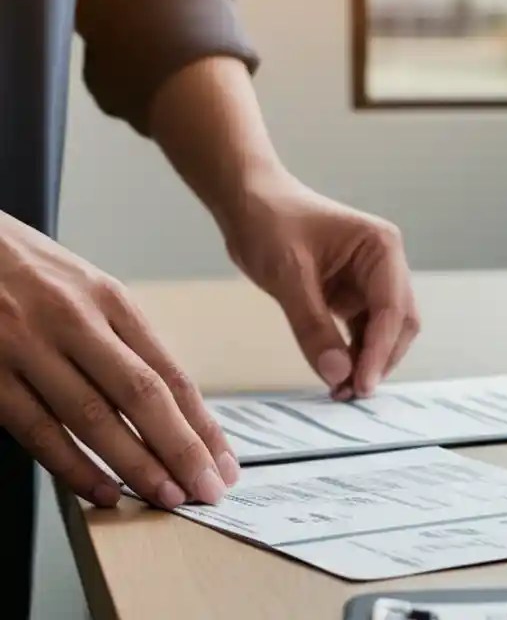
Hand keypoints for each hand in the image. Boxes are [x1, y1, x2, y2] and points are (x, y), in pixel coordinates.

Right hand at [0, 213, 236, 508]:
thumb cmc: (24, 269)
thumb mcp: (84, 286)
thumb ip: (122, 339)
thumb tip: (168, 404)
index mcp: (110, 299)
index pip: (170, 373)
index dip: (201, 423)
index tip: (223, 461)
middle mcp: (74, 320)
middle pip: (142, 396)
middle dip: (181, 449)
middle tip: (206, 488)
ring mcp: (27, 346)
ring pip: (92, 417)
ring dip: (134, 464)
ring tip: (165, 496)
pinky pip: (37, 429)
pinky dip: (72, 466)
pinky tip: (101, 490)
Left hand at [220, 176, 418, 399]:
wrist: (246, 201)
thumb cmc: (268, 221)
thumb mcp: (287, 275)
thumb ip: (312, 325)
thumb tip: (337, 373)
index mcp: (382, 248)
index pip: (392, 309)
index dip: (380, 351)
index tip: (362, 385)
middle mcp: (385, 265)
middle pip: (398, 324)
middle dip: (379, 360)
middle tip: (351, 394)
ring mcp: (370, 281)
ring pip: (383, 333)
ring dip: (366, 362)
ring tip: (340, 392)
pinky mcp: (351, 295)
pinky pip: (360, 332)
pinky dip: (351, 355)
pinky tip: (335, 376)